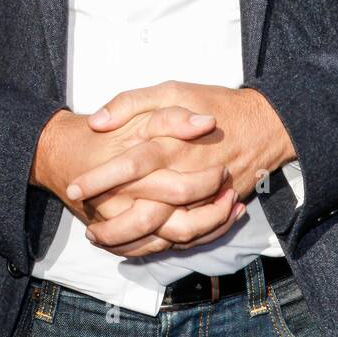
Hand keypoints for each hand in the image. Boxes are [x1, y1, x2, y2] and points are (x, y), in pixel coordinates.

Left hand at [68, 81, 295, 251]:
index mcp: (172, 143)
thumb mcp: (172, 89)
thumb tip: (98, 122)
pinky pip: (187, 238)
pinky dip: (161, 246)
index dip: (99, 178)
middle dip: (112, 224)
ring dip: (133, 242)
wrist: (264, 124)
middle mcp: (187, 175)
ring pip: (166, 233)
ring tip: (103, 240)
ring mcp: (203, 199)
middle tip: (85, 229)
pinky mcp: (214, 210)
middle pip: (145, 209)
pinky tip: (135, 246)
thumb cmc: (213, 103)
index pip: (129, 165)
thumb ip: (132, 102)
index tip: (73, 188)